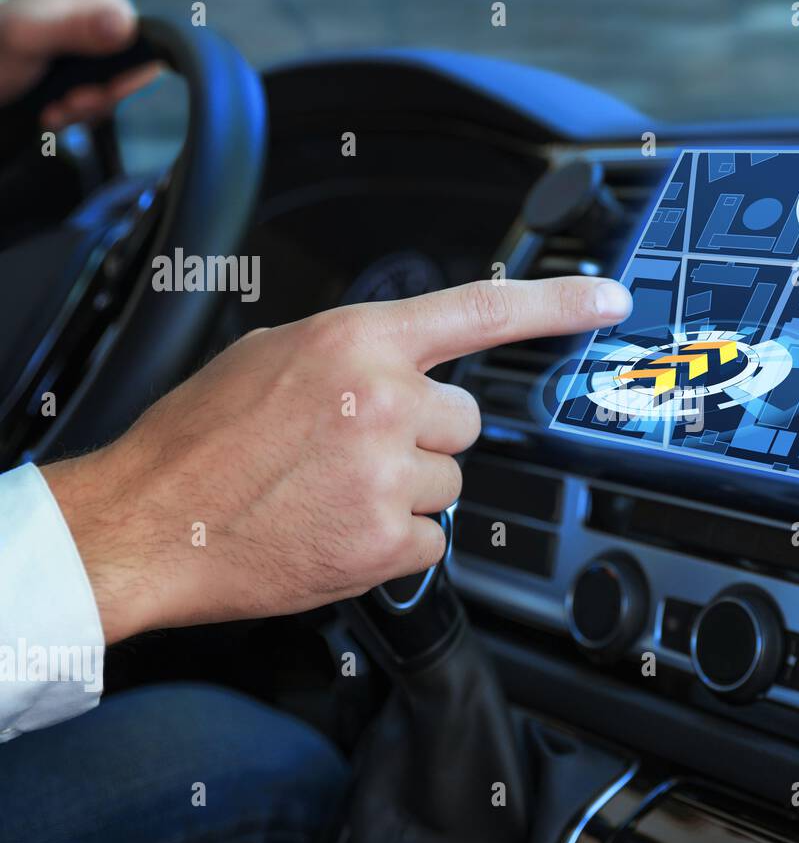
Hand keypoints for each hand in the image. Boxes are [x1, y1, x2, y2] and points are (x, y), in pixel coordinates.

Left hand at [0, 0, 159, 128]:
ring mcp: (93, 50)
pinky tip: (52, 111)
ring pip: (116, 93)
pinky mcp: (85, 75)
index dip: (128, 73)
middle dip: (99, 97)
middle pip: (131, 71)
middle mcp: (99, 19)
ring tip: (52, 110)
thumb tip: (125, 25)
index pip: (142, 37)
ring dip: (83, 111)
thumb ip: (75, 28)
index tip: (100, 91)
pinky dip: (77, 116)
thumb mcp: (29, 37)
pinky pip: (102, 104)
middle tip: (67, 103)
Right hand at [41, 276, 631, 642]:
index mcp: (356, 343)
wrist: (147, 523)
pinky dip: (393, 541)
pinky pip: (431, 539)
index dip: (557, 306)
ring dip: (407, 490)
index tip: (608, 300)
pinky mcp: (385, 542)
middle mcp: (384, 402)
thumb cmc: (199, 440)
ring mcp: (388, 475)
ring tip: (334, 490)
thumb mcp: (273, 357)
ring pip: (450, 482)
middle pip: (466, 421)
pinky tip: (338, 528)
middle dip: (424, 436)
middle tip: (357, 449)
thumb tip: (408, 361)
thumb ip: (355, 353)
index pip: (481, 311)